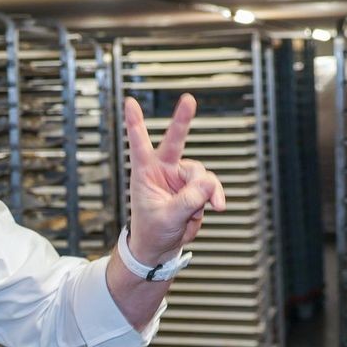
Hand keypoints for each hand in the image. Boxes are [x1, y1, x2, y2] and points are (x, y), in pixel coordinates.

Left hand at [124, 93, 226, 264]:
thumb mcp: (167, 218)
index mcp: (145, 173)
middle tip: (188, 99)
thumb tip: (208, 182)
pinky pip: (210, 185)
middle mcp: (163, 169)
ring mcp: (180, 177)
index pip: (139, 145)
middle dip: (182, 120)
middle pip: (175, 140)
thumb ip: (187, 201)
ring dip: (207, 190)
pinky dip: (215, 196)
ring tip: (211, 206)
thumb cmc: (153, 231)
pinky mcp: (195, 187)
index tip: (130, 102)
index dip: (135, 123)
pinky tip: (216, 206)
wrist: (161, 246)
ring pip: (201, 173)